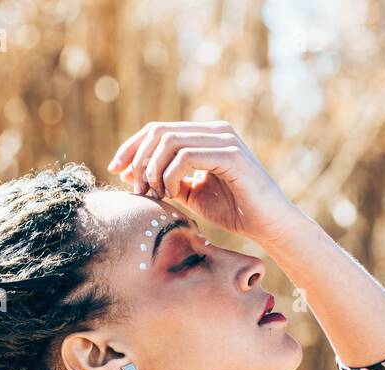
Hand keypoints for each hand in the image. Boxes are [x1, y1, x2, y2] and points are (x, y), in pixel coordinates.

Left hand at [106, 120, 301, 246]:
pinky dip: (170, 175)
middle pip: (159, 131)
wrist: (268, 224)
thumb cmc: (234, 211)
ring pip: (169, 141)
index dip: (132, 148)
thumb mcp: (191, 194)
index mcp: (205, 136)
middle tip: (136, 189)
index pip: (158, 130)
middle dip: (138, 159)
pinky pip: (186, 156)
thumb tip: (131, 174)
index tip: (116, 171)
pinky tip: (171, 193)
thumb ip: (166, 180)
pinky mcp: (231, 155)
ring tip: (154, 194)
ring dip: (153, 169)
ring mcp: (224, 140)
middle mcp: (215, 130)